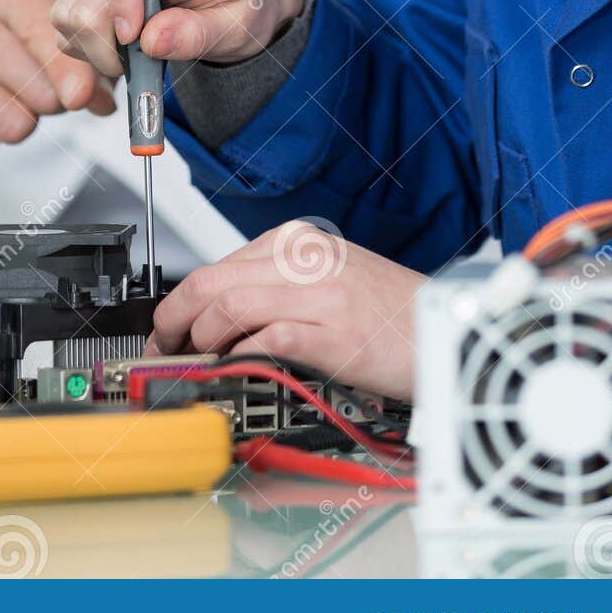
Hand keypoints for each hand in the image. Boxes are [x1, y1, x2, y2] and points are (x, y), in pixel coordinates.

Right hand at [0, 0, 113, 156]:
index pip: (49, 39)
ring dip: (20, 122)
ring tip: (4, 94)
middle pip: (37, 93)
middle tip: (37, 87)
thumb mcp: (25, 7)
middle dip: (50, 101)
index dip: (74, 73)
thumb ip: (72, 51)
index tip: (82, 94)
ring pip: (10, 124)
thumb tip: (103, 102)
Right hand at [50, 0, 305, 77]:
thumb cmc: (239, 1)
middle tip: (145, 66)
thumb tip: (151, 40)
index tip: (133, 35)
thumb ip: (196, 33)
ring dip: (96, 55)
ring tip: (135, 61)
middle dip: (108, 50)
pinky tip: (121, 61)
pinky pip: (66, 33)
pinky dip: (88, 58)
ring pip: (67, 20)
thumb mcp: (237, 25)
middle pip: (86, 2)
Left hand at [146, 223, 423, 400]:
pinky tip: (231, 370)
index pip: (217, 265)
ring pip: (229, 304)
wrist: (445, 331)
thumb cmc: (388, 313)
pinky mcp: (334, 332)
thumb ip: (275, 287)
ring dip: (200, 340)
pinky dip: (237, 356)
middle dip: (174, 320)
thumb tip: (216, 316)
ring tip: (195, 365)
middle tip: (165, 351)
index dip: (180, 303)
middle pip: (213, 281)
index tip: (168, 331)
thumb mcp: (327, 280)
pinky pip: (266, 338)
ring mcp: (320, 293)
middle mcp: (306, 259)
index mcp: (299, 242)